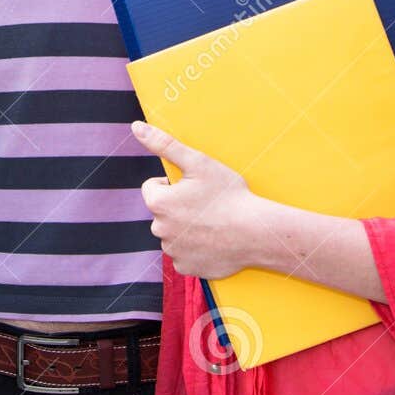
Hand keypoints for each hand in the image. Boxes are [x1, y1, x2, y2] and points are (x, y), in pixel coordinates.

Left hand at [133, 120, 269, 278]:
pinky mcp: (187, 268)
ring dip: (186, 227)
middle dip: (178, 206)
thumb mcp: (198, 162)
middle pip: (162, 211)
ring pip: (173, 233)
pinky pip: (184, 254)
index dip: (173, 184)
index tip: (194, 187)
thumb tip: (136, 127)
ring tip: (212, 223)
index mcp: (158, 203)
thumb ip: (164, 143)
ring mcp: (173, 252)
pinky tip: (214, 241)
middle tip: (206, 205)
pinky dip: (195, 248)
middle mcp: (159, 230)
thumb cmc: (228, 195)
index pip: (152, 188)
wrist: (257, 233)